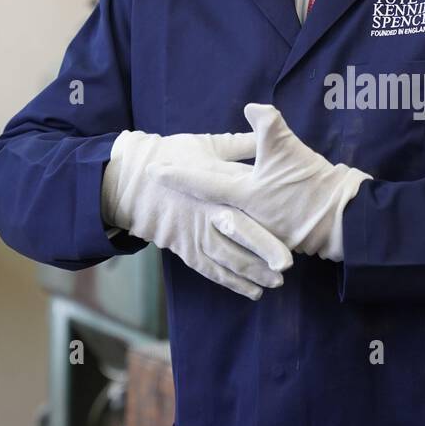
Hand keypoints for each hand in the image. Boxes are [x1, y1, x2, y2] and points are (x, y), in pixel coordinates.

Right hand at [101, 130, 292, 298]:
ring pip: (227, 258)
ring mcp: (195, 232)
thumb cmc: (173, 155)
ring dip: (252, 272)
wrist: (133, 179)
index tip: (291, 236)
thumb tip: (266, 134)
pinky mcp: (186, 247)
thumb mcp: (207, 145)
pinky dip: (232, 282)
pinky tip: (253, 291)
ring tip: (276, 282)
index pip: (247, 204)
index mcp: (214, 185)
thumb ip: (240, 145)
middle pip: (239, 236)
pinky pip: (211, 269)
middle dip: (262, 253)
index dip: (267, 221)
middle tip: (286, 267)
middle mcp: (206, 212)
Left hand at [147, 104, 371, 260]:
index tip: (153, 170)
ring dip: (209, 204)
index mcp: (242, 195)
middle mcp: (243, 217)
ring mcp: (257, 230)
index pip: (201, 183)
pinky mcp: (272, 237)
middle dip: (186, 190)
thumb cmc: (310, 181)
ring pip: (226, 214)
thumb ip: (265, 122)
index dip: (177, 175)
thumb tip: (250, 107)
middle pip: (209, 202)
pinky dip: (234, 216)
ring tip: (190, 193)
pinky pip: (245, 226)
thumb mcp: (287, 145)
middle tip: (163, 179)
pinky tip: (229, 209)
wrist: (341, 215)